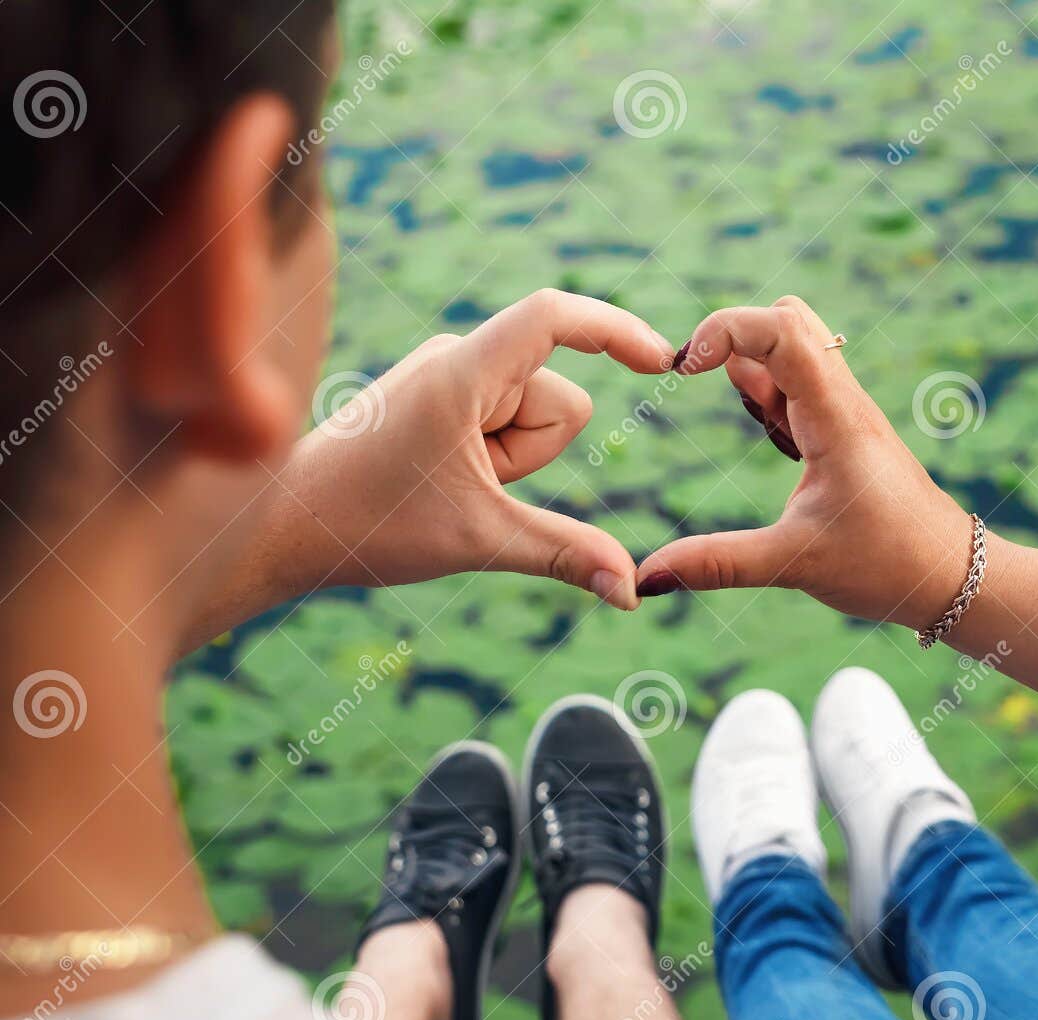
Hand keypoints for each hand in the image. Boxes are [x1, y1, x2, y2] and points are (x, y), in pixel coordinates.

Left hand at [276, 289, 674, 608]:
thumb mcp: (480, 540)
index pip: (555, 316)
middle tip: (469, 487)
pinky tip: (442, 481)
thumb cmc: (367, 523)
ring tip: (447, 485)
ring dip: (511, 461)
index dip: (615, 331)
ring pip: (533, 416)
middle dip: (534, 455)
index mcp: (463, 371)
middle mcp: (457, 356)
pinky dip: (494, 455)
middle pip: (558, 399)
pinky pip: (502, 421)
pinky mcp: (438, 394)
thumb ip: (565, 554)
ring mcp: (446, 374)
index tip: (663, 361)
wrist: (281, 526)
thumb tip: (634, 591)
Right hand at [636, 295, 973, 629]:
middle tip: (699, 379)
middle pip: (788, 318)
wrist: (952, 574)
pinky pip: (800, 383)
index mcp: (835, 418)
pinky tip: (762, 426)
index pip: (780, 328)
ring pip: (795, 347)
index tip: (683, 368)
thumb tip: (645, 578)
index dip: (724, 328)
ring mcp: (845, 412)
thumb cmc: (888, 565)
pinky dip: (769, 388)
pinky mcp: (844, 430)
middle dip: (735, 334)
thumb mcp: (795, 565)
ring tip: (733, 408)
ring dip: (752, 362)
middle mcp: (842, 401)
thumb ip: (717, 565)